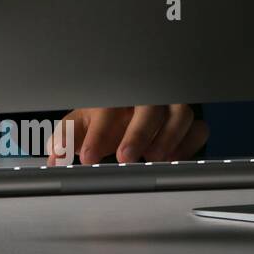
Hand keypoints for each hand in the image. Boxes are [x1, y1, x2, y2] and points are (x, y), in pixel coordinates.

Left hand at [46, 105, 208, 164]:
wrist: (131, 109)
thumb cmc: (105, 116)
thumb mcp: (82, 122)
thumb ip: (67, 139)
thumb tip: (55, 156)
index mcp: (114, 95)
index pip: (107, 107)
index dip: (97, 133)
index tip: (88, 157)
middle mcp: (144, 97)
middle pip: (149, 104)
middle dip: (138, 132)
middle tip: (124, 157)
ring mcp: (170, 107)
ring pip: (180, 112)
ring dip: (168, 137)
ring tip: (152, 159)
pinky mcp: (191, 122)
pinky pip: (199, 129)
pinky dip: (189, 144)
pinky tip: (173, 159)